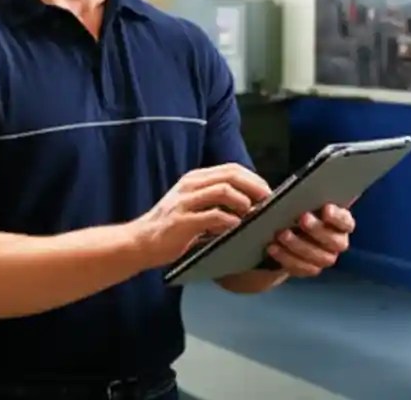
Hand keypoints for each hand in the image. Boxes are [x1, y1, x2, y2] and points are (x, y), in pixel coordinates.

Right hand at [134, 163, 271, 267]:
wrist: (141, 242)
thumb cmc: (171, 227)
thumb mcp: (193, 206)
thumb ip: (216, 201)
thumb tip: (250, 203)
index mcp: (194, 179)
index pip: (231, 168)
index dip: (254, 179)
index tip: (268, 193)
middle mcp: (190, 185)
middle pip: (231, 175)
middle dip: (255, 187)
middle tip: (268, 202)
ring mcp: (185, 202)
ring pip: (224, 190)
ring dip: (244, 202)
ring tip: (251, 215)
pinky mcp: (182, 221)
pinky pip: (213, 215)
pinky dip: (230, 221)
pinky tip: (235, 228)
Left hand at [265, 203, 354, 277]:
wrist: (272, 232)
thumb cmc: (287, 209)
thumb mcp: (290, 198)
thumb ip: (299, 196)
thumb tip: (294, 195)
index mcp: (338, 221)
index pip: (346, 221)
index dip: (338, 217)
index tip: (326, 209)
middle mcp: (336, 241)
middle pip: (336, 241)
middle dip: (319, 230)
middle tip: (303, 218)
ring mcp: (324, 257)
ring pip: (321, 258)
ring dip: (300, 246)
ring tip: (282, 234)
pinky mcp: (308, 268)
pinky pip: (303, 268)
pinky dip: (287, 258)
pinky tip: (273, 247)